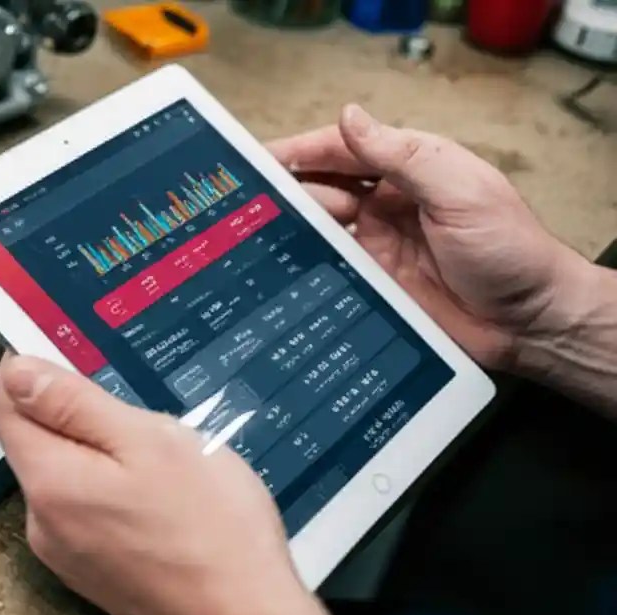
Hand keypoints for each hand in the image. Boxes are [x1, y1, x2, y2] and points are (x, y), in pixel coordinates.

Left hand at [0, 354, 420, 614]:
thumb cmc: (211, 532)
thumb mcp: (149, 442)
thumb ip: (73, 405)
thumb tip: (17, 372)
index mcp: (49, 483)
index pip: (6, 409)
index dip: (27, 370)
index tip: (65, 348)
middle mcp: (43, 524)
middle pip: (36, 444)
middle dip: (74, 414)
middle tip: (137, 405)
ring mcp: (68, 556)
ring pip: (67, 478)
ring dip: (100, 454)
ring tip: (162, 456)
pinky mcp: (95, 576)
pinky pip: (89, 513)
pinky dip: (114, 491)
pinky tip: (164, 497)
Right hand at [268, 105, 589, 371]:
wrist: (530, 324)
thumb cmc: (506, 250)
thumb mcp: (460, 192)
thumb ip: (402, 156)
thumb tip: (347, 116)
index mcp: (410, 168)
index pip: (344, 150)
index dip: (300, 151)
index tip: (257, 159)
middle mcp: (387, 202)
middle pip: (323, 187)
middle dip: (292, 191)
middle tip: (262, 207)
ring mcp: (377, 244)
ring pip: (320, 226)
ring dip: (294, 226)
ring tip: (262, 235)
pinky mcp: (372, 282)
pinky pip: (328, 266)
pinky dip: (304, 262)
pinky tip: (276, 266)